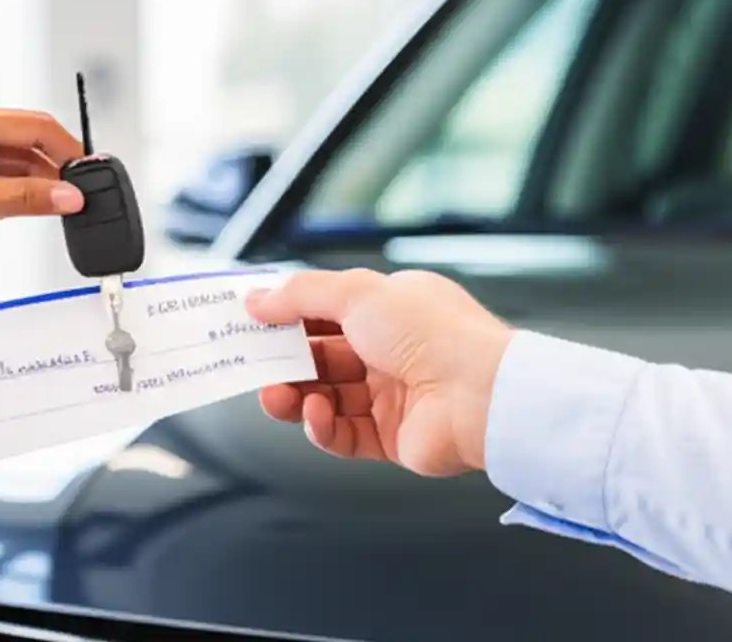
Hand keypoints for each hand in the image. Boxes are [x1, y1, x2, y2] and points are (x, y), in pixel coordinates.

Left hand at [0, 103, 85, 273]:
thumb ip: (25, 198)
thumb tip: (69, 195)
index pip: (34, 124)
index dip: (68, 149)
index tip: (90, 174)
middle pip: (26, 136)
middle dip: (56, 163)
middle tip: (79, 192)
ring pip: (13, 154)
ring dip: (37, 176)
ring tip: (60, 203)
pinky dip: (16, 184)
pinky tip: (31, 203)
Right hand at [246, 269, 513, 476]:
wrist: (481, 396)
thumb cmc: (432, 334)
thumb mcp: (356, 293)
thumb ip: (300, 295)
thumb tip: (256, 299)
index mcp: (391, 309)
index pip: (327, 311)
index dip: (288, 317)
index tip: (250, 323)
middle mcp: (392, 351)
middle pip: (321, 358)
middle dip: (284, 362)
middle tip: (251, 365)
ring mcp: (392, 396)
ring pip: (327, 397)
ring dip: (295, 396)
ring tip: (274, 397)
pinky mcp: (392, 437)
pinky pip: (343, 434)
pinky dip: (322, 427)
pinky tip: (315, 415)